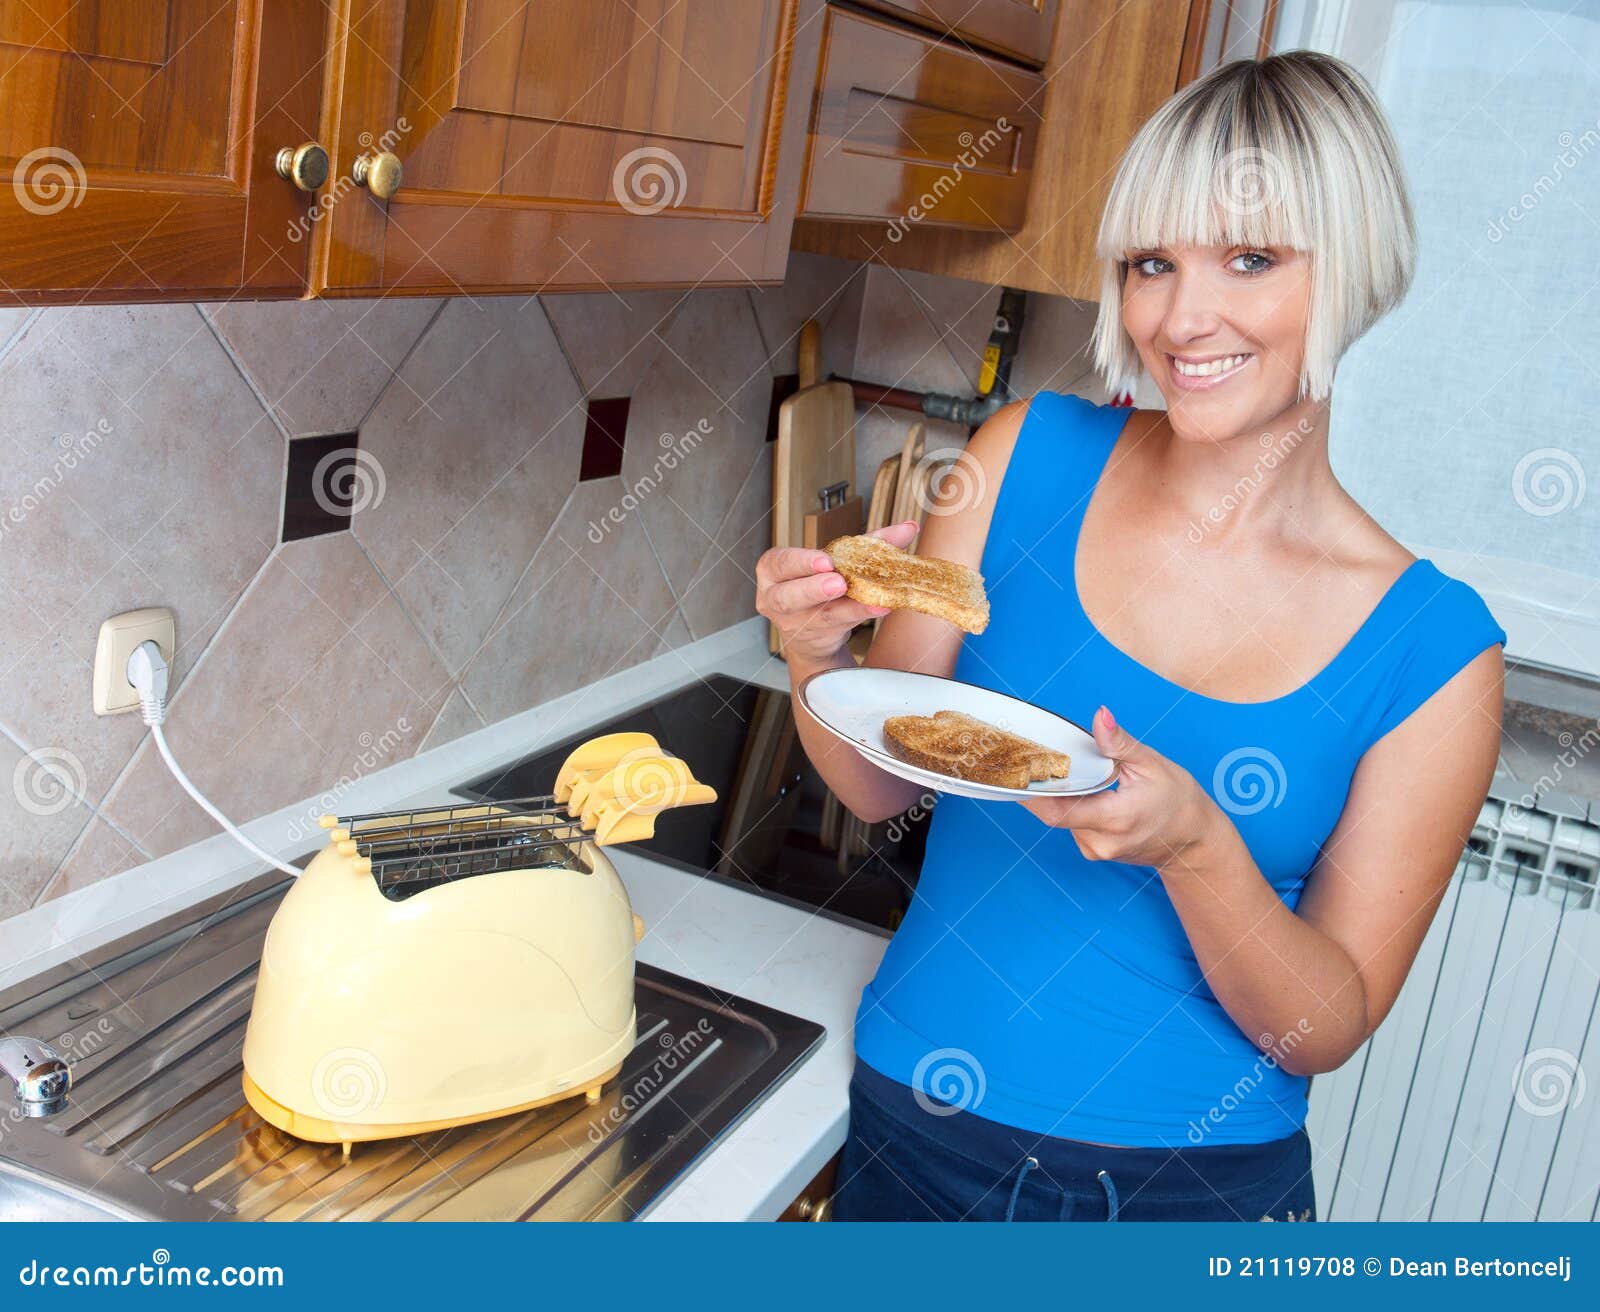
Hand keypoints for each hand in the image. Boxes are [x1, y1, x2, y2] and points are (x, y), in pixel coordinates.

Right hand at [756, 521, 919, 666]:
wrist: (811, 632)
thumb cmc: (817, 585)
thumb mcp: (833, 560)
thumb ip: (868, 543)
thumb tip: (908, 527)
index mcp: (773, 569)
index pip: (781, 562)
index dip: (801, 562)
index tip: (826, 560)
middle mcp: (776, 598)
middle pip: (790, 596)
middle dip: (814, 589)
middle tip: (838, 583)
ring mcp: (795, 623)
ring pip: (819, 616)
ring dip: (848, 608)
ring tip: (873, 600)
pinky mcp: (816, 638)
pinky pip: (840, 627)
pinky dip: (863, 616)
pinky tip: (882, 607)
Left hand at [1021, 706, 1220, 869]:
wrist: (1194, 841)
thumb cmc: (1179, 802)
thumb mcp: (1152, 764)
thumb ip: (1119, 743)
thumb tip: (1100, 716)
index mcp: (1115, 818)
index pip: (1057, 811)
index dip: (1032, 792)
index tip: (1018, 770)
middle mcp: (1100, 841)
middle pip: (1055, 811)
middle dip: (1046, 785)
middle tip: (1036, 758)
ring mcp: (1096, 850)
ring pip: (1062, 817)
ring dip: (1063, 794)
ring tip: (1075, 772)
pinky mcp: (1094, 851)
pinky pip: (1072, 824)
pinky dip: (1073, 805)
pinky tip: (1087, 791)